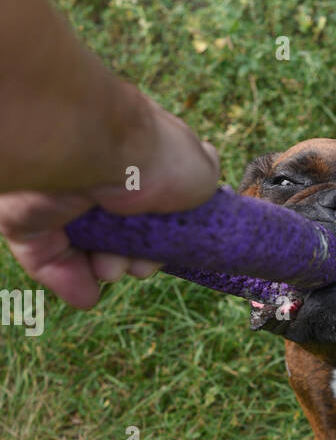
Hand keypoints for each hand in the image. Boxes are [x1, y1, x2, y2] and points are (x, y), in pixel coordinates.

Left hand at [0, 94, 219, 308]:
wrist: (87, 148)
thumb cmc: (148, 156)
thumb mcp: (199, 169)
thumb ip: (202, 182)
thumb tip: (201, 187)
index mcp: (132, 160)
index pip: (148, 205)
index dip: (163, 234)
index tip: (170, 248)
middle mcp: (94, 177)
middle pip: (120, 234)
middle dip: (136, 258)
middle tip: (139, 264)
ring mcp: (59, 200)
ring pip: (87, 250)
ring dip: (107, 269)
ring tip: (110, 267)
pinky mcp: (28, 221)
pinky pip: (48, 261)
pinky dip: (70, 281)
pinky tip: (88, 291)